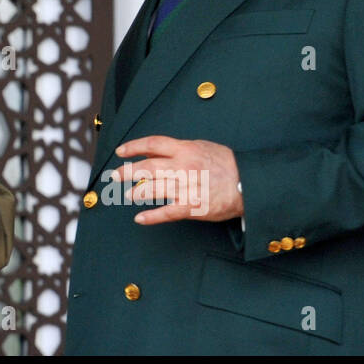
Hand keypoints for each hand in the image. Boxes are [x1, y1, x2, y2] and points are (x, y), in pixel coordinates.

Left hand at [110, 136, 242, 223]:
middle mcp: (182, 167)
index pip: (152, 144)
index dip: (133, 147)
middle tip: (115, 176)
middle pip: (147, 167)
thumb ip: (178, 148)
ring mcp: (186, 187)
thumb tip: (154, 151)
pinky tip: (140, 218)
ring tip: (129, 195)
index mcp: (185, 149)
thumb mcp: (202, 147)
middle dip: (127, 172)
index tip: (120, 152)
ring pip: (153, 189)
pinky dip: (151, 216)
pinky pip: (166, 212)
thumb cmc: (226, 164)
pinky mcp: (192, 206)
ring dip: (137, 192)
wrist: (248, 183)